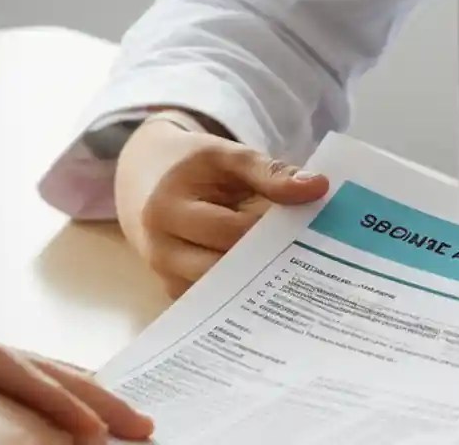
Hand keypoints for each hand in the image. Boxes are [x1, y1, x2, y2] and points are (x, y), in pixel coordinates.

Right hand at [115, 114, 328, 297]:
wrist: (140, 178)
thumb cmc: (188, 165)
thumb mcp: (224, 155)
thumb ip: (268, 171)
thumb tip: (318, 187)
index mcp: (167, 209)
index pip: (230, 231)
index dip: (271, 231)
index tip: (309, 226)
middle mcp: (160, 250)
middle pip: (225, 268)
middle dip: (267, 263)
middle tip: (311, 256)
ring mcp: (165, 276)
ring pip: (222, 294)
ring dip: (258, 284)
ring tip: (295, 270)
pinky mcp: (174, 291)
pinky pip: (215, 303)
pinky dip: (243, 294)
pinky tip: (273, 284)